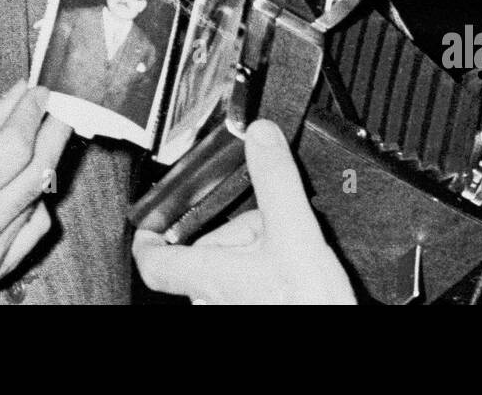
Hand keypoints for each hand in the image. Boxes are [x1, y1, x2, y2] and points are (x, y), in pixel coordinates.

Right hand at [0, 81, 70, 298]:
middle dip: (53, 133)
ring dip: (43, 165)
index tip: (40, 92)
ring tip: (31, 142)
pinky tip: (17, 184)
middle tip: (56, 108)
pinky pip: (34, 228)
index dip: (32, 114)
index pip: (15, 147)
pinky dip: (33, 201)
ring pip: (40, 199)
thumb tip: (17, 94)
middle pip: (38, 172)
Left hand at [132, 120, 354, 304]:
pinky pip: (251, 285)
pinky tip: (295, 275)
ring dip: (257, 252)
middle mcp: (211, 298)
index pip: (154, 260)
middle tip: (274, 225)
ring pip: (232, 268)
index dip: (146, 238)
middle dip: (240, 230)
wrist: (334, 345)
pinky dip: (268, 272)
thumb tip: (261, 137)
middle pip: (209, 251)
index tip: (147, 221)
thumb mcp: (295, 232)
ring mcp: (230, 310)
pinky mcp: (255, 312)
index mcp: (208, 274)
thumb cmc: (308, 307)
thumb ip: (276, 181)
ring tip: (292, 255)